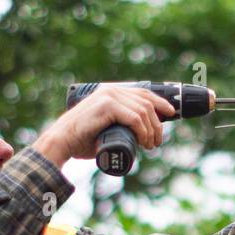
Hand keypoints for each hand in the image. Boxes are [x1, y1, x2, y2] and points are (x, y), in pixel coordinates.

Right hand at [33, 84, 176, 165]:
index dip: (160, 102)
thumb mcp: (105, 127)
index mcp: (111, 92)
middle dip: (158, 122)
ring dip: (152, 130)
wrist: (63, 142)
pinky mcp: (107, 105)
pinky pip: (135, 117)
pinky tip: (144, 141)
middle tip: (157, 141)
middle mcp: (111, 90)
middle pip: (147, 101)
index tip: (171, 114)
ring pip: (144, 111)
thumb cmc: (81, 140)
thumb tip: (137, 134)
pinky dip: (143, 131)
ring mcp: (109, 96)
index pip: (142, 93)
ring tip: (150, 145)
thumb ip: (118, 124)